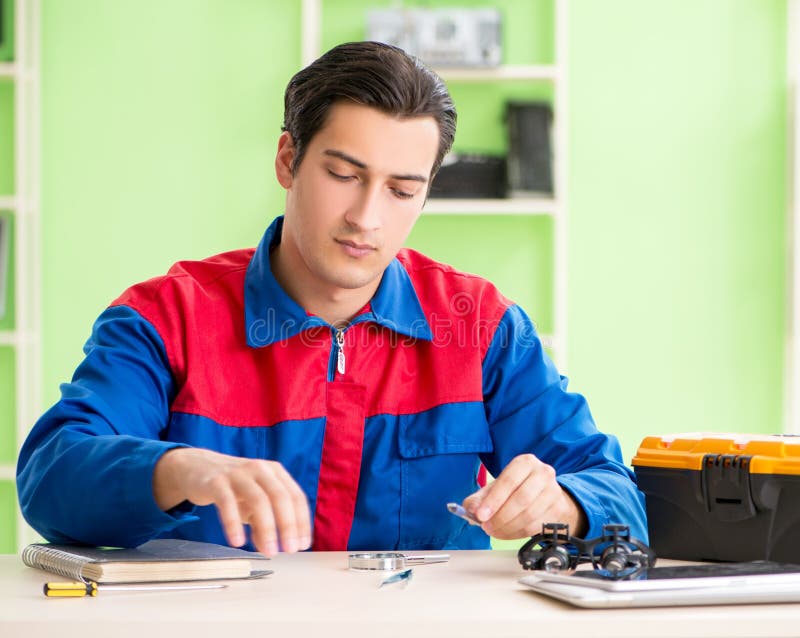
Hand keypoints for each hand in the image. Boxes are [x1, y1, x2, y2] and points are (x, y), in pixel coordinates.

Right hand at [153, 448, 310, 555]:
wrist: (197, 467)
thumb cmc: (233, 488)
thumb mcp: (252, 504)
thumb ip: (262, 525)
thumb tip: (270, 549)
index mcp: (275, 472)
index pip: (296, 496)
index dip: (302, 521)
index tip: (303, 544)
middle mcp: (260, 469)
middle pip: (280, 497)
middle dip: (288, 525)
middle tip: (290, 550)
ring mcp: (239, 474)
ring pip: (258, 499)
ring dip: (267, 528)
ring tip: (269, 551)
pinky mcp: (216, 482)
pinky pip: (227, 503)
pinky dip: (234, 524)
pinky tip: (238, 542)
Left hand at [462, 454, 586, 539]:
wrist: (545, 494)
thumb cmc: (518, 488)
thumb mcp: (496, 488)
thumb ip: (479, 499)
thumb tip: (471, 510)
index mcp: (525, 462)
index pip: (508, 481)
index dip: (493, 500)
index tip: (481, 515)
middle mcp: (543, 473)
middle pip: (521, 499)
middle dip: (500, 517)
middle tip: (487, 527)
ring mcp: (553, 491)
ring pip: (529, 515)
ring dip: (508, 528)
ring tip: (495, 531)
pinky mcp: (558, 510)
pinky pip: (536, 527)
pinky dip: (517, 534)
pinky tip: (507, 533)